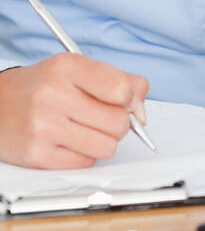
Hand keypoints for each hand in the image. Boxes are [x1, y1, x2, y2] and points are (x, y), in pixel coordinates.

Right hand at [0, 54, 149, 168]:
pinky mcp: (37, 154)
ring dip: (102, 141)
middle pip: (118, 123)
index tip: (124, 101)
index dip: (130, 99)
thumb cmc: (41, 86)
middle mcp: (53, 95)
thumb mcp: (76, 68)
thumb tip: (141, 111)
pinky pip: (85, 163)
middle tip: (101, 117)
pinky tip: (67, 141)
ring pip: (106, 147)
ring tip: (84, 129)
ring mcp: (43, 126)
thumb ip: (118, 80)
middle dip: (117, 124)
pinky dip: (83, 155)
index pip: (121, 89)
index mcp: (66, 67)